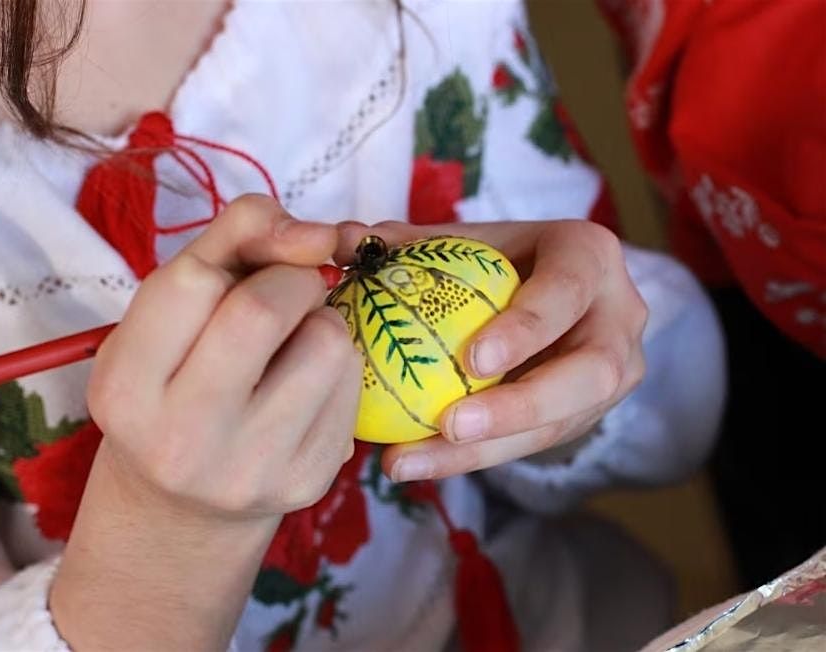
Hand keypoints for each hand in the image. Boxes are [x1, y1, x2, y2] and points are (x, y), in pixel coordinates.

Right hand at [52, 196, 361, 649]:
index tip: (254, 261)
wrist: (183, 504)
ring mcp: (250, 469)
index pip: (196, 280)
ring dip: (321, 320)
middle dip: (291, 277)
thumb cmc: (171, 386)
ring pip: (326, 342)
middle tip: (287, 291)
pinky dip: (336, 362)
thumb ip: (229, 243)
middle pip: (265, 308)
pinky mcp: (308, 482)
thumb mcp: (167, 315)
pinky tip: (305, 382)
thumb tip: (320, 231)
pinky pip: (352, 384)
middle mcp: (182, 440)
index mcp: (126, 389)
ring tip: (292, 342)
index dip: (242, 250)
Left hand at [336, 219, 646, 481]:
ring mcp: (610, 373)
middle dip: (521, 406)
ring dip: (483, 451)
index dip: (527, 328)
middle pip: (589, 373)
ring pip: (560, 424)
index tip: (472, 360)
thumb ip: (405, 243)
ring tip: (408, 459)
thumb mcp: (459, 242)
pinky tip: (412, 461)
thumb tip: (342, 240)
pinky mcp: (586, 414)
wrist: (542, 295)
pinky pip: (532, 445)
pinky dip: (471, 458)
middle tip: (451, 424)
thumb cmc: (492, 259)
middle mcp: (617, 317)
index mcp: (588, 257)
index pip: (567, 292)